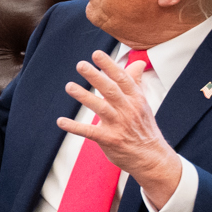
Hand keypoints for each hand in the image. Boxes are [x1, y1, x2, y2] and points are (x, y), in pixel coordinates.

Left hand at [59, 55, 185, 209]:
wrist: (151, 157)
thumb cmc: (143, 127)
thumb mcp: (143, 103)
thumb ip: (135, 83)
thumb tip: (138, 63)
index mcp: (136, 99)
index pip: (122, 78)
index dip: (109, 66)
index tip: (96, 54)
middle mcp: (128, 110)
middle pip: (110, 90)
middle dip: (95, 76)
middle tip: (80, 64)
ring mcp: (119, 125)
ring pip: (100, 108)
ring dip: (84, 96)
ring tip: (69, 86)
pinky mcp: (109, 140)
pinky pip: (89, 132)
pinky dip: (75, 127)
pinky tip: (61, 121)